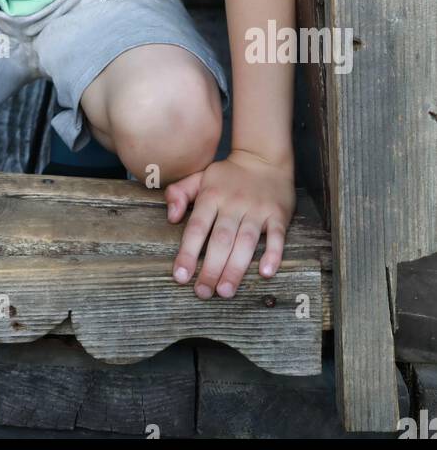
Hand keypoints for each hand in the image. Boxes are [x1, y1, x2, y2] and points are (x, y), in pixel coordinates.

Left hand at [165, 148, 295, 298]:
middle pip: (221, 239)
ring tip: (225, 291)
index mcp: (211, 196)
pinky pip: (276, 235)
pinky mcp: (278, 214)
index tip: (180, 276)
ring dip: (236, 268)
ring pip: (246, 241)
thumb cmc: (228, 175)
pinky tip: (265, 272)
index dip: (188, 253)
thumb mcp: (199, 177)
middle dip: (211, 268)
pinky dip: (273, 254)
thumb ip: (179, 193)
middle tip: (203, 292)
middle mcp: (233, 203)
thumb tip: (170, 216)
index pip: (197, 228)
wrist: (264, 156)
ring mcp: (257, 209)